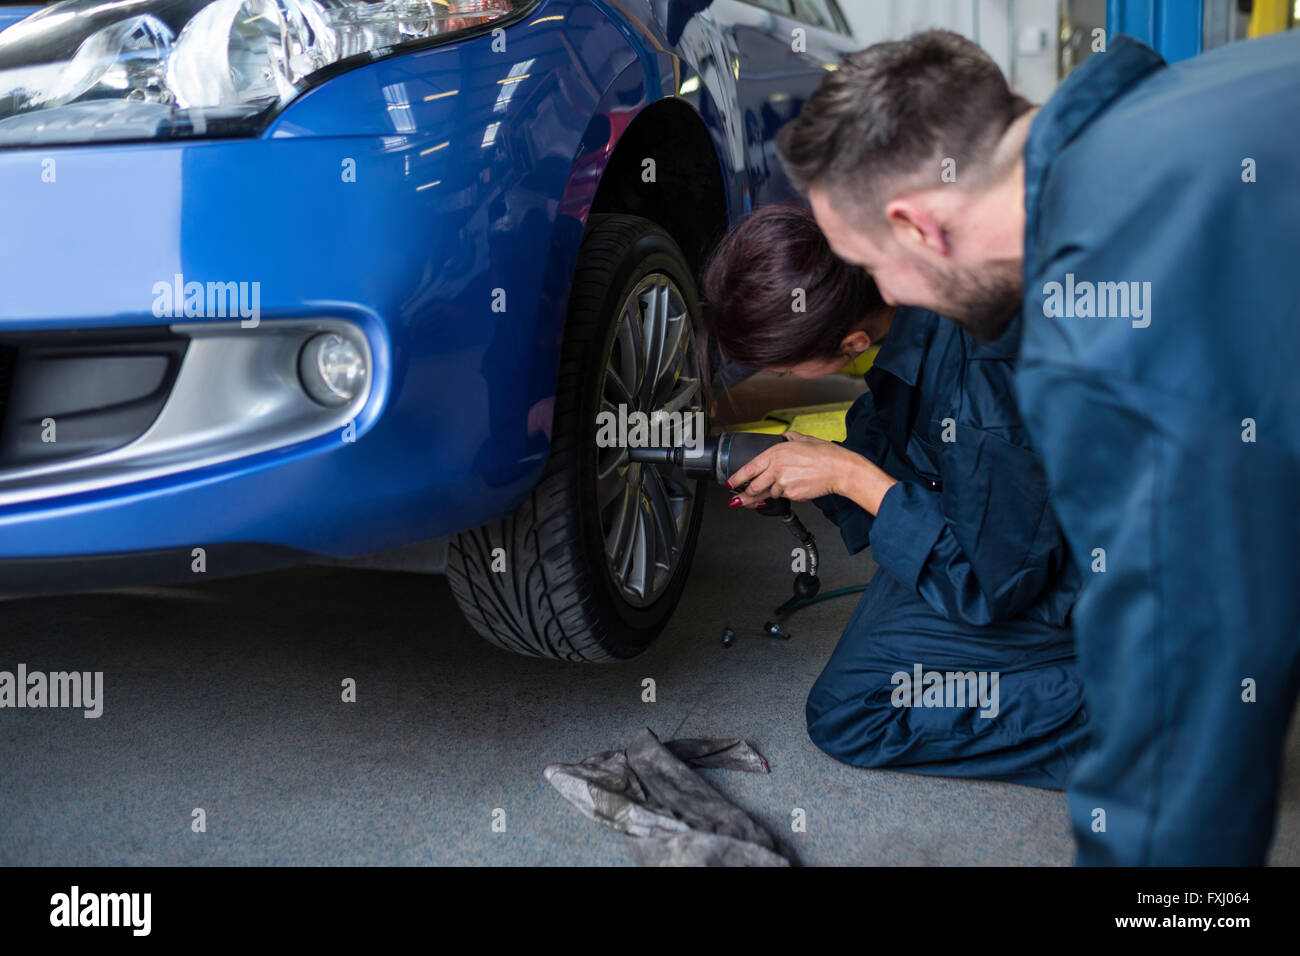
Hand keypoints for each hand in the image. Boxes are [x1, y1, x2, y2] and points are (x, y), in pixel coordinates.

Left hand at [726, 431, 896, 513]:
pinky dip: (784, 495)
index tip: (730, 483)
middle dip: (744, 496)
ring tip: (771, 493)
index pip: (749, 468)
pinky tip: (791, 489)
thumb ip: (788, 438)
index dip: (737, 478)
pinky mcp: (793, 495)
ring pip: (769, 494)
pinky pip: (783, 497)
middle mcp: (777, 469)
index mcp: (776, 453)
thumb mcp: (803, 439)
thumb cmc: (825, 454)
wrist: (840, 469)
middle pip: (754, 487)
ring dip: (768, 495)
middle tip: (738, 500)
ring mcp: (784, 484)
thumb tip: (782, 438)